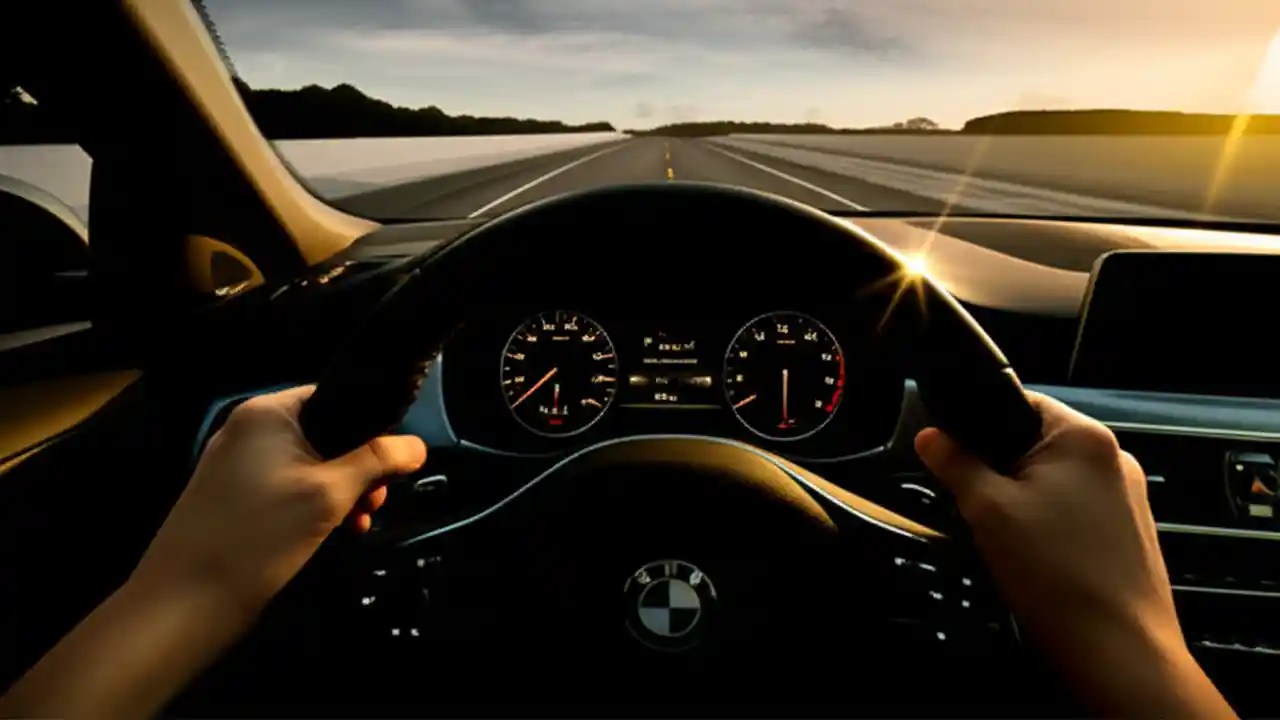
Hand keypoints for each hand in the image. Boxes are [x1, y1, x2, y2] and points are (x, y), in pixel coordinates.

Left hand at [133, 385, 426, 614]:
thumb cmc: (260, 536)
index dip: (372, 428)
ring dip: (342, 491)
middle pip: (327, 433)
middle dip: (360, 468)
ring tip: (358, 524)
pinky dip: (314, 504)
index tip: (392, 466)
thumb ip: (377, 462)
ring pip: (310, 464)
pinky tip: (333, 531)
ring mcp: (237, 463)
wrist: (185, 600)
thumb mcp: (329, 495)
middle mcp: (249, 429)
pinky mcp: (233, 497)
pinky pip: (288, 486)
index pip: (336, 398)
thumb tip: (418, 444)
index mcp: (267, 413)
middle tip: (376, 503)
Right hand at [915, 392, 1231, 717]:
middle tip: (977, 506)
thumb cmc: (1053, 571)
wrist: (1117, 649)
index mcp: (1083, 436)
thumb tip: (930, 436)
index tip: (953, 454)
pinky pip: (1077, 511)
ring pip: (1056, 482)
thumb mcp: (987, 511)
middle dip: (1001, 471)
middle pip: (1037, 444)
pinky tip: (1038, 559)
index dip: (978, 422)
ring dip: (1026, 501)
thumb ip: (956, 464)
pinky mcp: (1131, 533)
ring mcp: (1129, 497)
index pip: (1020, 400)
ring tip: (1008, 539)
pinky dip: (1051, 526)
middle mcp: (1115, 457)